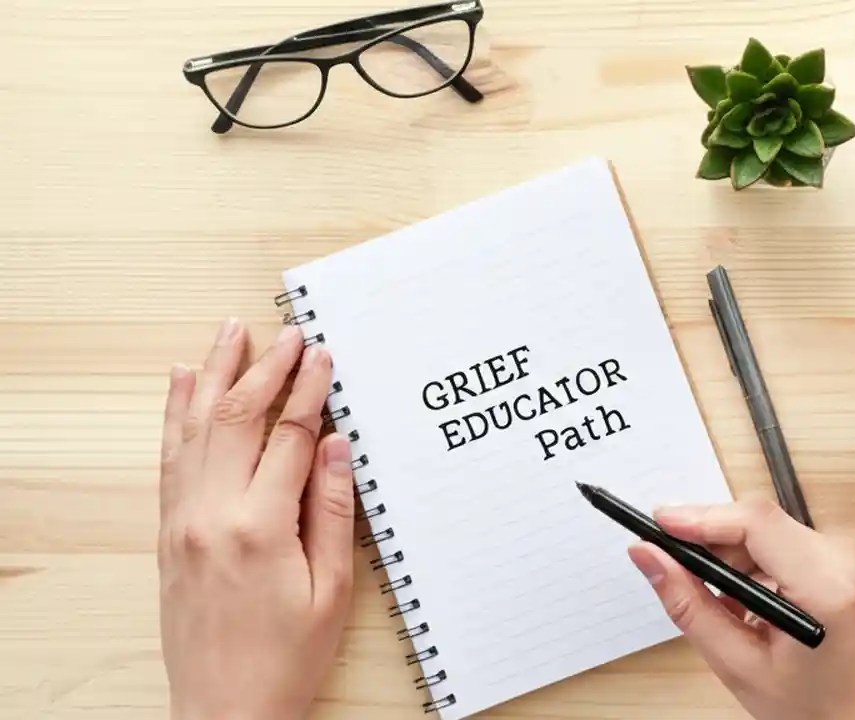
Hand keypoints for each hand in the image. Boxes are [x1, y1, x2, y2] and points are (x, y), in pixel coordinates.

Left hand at [158, 319, 354, 719]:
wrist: (223, 711)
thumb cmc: (286, 659)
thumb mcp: (331, 589)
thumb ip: (332, 510)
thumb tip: (336, 445)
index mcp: (260, 527)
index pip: (288, 438)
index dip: (309, 391)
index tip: (322, 356)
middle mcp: (212, 514)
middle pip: (237, 419)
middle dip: (265, 369)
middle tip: (287, 333)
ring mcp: (183, 521)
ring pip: (196, 428)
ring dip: (214, 374)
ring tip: (230, 333)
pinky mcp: (169, 532)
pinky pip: (170, 458)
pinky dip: (175, 414)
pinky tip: (181, 383)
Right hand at [628, 498, 854, 719]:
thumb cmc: (819, 710)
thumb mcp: (739, 665)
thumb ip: (689, 605)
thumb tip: (649, 556)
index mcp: (826, 588)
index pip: (755, 522)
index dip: (701, 516)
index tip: (660, 523)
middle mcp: (846, 560)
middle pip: (759, 523)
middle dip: (713, 543)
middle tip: (677, 572)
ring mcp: (852, 556)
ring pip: (769, 532)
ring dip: (735, 560)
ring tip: (724, 610)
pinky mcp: (848, 559)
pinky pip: (787, 544)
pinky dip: (757, 566)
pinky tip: (749, 606)